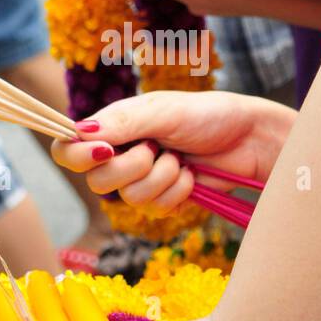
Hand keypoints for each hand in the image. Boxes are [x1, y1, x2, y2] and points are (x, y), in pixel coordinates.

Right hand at [51, 89, 294, 215]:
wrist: (251, 140)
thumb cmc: (209, 115)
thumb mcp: (164, 110)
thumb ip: (122, 122)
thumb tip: (80, 131)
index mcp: (114, 128)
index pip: (69, 150)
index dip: (77, 156)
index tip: (105, 150)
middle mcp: (122, 155)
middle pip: (96, 181)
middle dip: (130, 168)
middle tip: (155, 148)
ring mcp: (143, 180)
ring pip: (129, 199)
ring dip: (161, 178)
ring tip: (180, 159)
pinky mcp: (165, 201)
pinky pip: (155, 210)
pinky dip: (177, 191)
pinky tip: (191, 176)